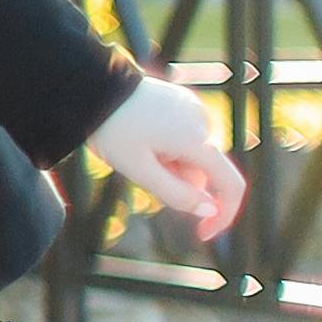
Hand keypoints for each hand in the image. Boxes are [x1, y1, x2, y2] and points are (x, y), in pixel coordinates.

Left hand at [89, 74, 246, 246]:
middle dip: (178, 181)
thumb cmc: (111, 129)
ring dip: (171, 164)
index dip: (224, 214)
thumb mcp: (138, 170)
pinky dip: (168, 147)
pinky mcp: (183, 101)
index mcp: (197, 139)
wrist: (89, 87)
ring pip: (193, 155)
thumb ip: (176, 194)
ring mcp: (194, 108)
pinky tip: (141, 135)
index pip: (231, 184)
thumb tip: (209, 211)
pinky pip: (185, 136)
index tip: (203, 234)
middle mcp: (203, 121)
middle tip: (140, 168)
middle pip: (203, 171)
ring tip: (136, 147)